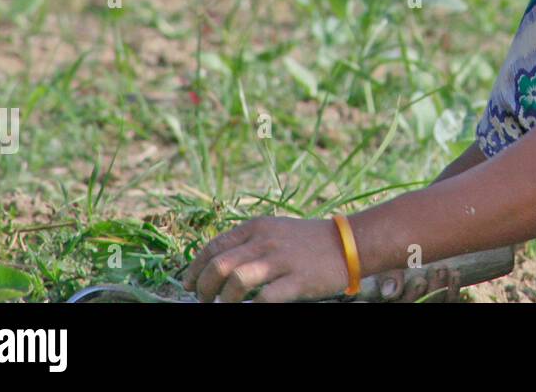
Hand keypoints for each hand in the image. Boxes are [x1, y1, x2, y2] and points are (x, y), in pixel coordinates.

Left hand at [182, 216, 349, 302]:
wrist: (348, 243)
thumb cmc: (307, 241)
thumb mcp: (275, 230)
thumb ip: (249, 242)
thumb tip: (215, 264)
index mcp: (257, 227)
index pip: (214, 246)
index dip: (195, 268)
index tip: (187, 284)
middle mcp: (266, 241)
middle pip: (220, 264)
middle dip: (204, 286)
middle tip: (203, 299)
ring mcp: (281, 260)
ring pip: (237, 281)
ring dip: (224, 298)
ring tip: (223, 305)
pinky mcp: (297, 280)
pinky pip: (265, 298)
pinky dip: (252, 307)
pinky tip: (251, 308)